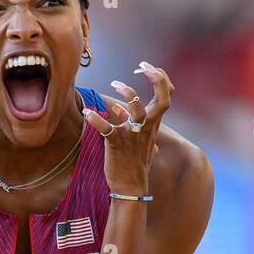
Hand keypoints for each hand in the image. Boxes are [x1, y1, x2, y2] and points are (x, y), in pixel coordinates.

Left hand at [83, 61, 173, 194]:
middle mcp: (147, 127)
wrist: (130, 187)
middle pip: (162, 98)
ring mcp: (133, 135)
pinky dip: (96, 120)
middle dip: (156, 78)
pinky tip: (87, 113)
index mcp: (153, 124)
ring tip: (114, 84)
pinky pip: (106, 129)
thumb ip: (130, 122)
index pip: (166, 96)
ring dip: (127, 93)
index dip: (161, 78)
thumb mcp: (139, 141)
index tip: (148, 67)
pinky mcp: (117, 144)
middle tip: (143, 66)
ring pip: (137, 109)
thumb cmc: (134, 163)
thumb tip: (118, 109)